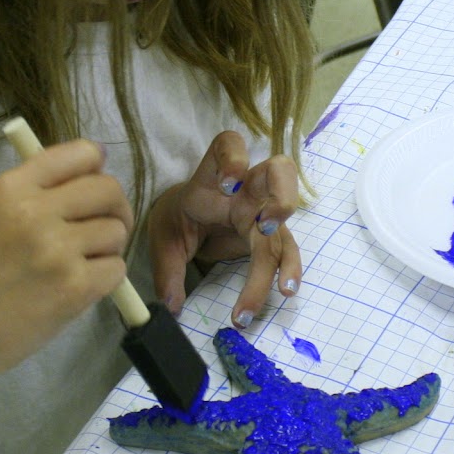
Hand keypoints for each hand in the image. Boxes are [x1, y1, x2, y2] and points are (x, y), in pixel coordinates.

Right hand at [0, 140, 132, 382]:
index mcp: (13, 186)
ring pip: (117, 230)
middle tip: (103, 228)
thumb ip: (43, 189)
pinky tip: (80, 285)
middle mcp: (35, 211)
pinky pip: (117, 267)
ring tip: (80, 262)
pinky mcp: (74, 286)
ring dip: (108, 248)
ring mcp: (56, 249)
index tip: (93, 187)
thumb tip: (98, 166)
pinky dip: (106, 278)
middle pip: (109, 189)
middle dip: (115, 209)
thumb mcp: (0, 214)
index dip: (97, 169)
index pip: (82, 153)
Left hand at [147, 131, 300, 328]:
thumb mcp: (164, 241)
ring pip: (287, 221)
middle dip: (280, 198)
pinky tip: (285, 291)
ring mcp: (262, 210)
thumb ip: (167, 273)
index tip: (226, 185)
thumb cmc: (178, 219)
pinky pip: (287, 249)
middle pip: (278, 172)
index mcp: (211, 178)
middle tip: (263, 228)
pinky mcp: (270, 235)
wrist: (188, 221)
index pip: (227, 146)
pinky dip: (288, 270)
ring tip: (280, 287)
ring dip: (284, 253)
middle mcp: (244, 189)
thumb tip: (171, 307)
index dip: (233, 158)